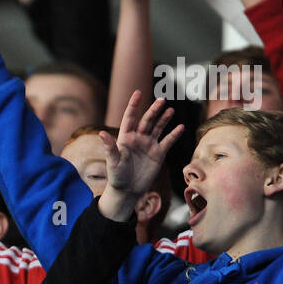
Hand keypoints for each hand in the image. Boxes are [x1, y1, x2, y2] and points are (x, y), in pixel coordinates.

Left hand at [98, 91, 183, 220]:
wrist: (128, 191)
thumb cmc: (117, 176)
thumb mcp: (113, 162)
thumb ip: (110, 147)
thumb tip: (101, 133)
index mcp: (125, 138)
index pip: (130, 118)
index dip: (134, 105)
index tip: (138, 92)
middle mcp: (138, 139)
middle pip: (147, 120)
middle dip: (154, 110)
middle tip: (162, 100)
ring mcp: (149, 145)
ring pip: (158, 128)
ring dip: (164, 119)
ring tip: (170, 110)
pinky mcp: (158, 154)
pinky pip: (167, 141)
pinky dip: (174, 134)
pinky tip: (180, 127)